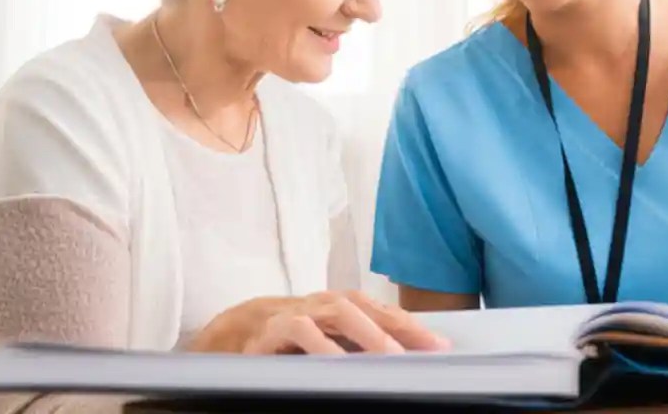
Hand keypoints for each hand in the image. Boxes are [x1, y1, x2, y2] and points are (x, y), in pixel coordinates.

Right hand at [188, 290, 450, 354]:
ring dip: (367, 334)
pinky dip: (320, 345)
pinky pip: (298, 332)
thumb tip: (401, 359)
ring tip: (391, 356)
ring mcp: (295, 313)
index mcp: (337, 306)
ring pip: (338, 312)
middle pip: (367, 307)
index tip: (441, 346)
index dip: (411, 325)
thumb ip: (356, 346)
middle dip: (399, 327)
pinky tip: (338, 363)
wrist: (226, 335)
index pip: (381, 311)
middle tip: (426, 349)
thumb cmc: (285, 341)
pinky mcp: (269, 331)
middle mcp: (321, 304)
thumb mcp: (325, 341)